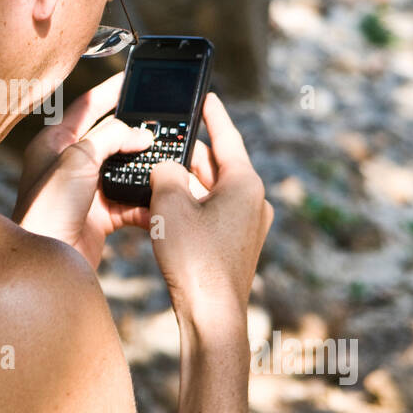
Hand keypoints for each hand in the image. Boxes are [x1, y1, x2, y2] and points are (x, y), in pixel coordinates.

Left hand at [13, 72, 156, 268]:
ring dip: (146, 168)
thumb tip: (139, 134)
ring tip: (169, 161)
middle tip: (163, 121)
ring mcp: (84, 191)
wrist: (46, 261)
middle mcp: (68, 164)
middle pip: (110, 138)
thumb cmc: (47, 209)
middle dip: (137, 132)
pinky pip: (130, 202)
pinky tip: (162, 200)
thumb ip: (110, 136)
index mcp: (54, 142)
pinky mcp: (99, 216)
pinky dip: (146, 202)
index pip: (87, 105)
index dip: (111, 89)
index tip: (133, 77)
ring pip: (123, 170)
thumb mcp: (77, 159)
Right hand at [147, 93, 272, 326]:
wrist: (211, 317)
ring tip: (158, 174)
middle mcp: (254, 201)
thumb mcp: (169, 204)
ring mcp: (249, 226)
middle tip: (166, 138)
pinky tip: (166, 209)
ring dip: (187, 183)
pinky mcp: (238, 246)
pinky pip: (213, 213)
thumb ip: (166, 174)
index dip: (212, 114)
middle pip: (217, 165)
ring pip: (213, 191)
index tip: (205, 96)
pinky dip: (192, 206)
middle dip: (190, 154)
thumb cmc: (194, 259)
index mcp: (245, 183)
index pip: (227, 136)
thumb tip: (167, 169)